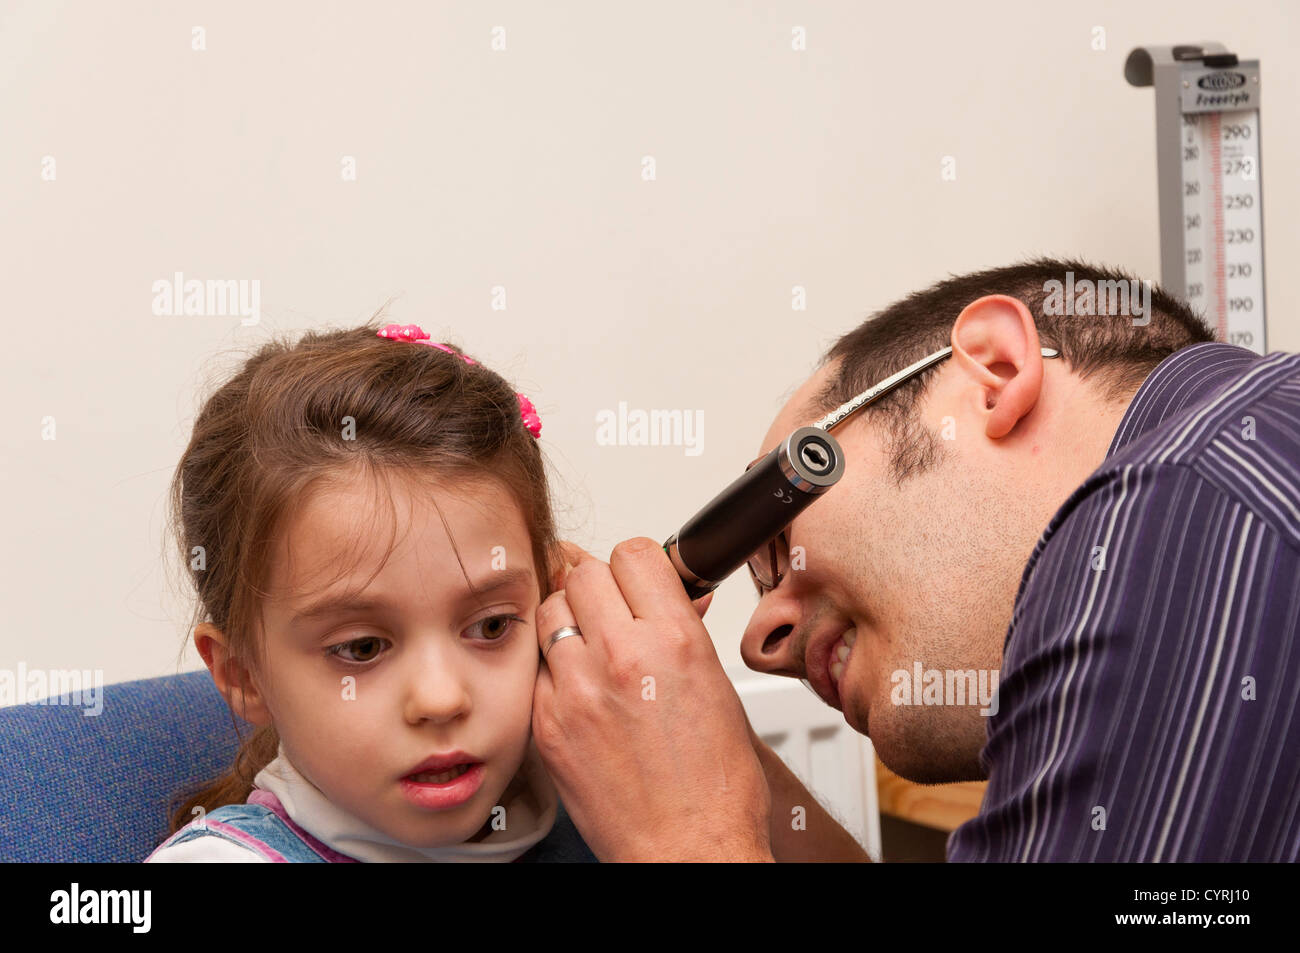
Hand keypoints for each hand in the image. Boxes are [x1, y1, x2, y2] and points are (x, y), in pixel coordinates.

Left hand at [533, 537, 772, 860]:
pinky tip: (578, 691)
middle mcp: (622, 657)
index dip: (634, 564)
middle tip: (611, 612)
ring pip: (550, 613)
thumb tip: (674, 593)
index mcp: (675, 641)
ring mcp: (577, 690)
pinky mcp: (547, 723)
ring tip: (591, 651)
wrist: (687, 849)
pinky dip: (553, 670)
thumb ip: (684, 630)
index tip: (635, 579)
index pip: (633, 554)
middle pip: (583, 573)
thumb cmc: (714, 786)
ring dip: (569, 622)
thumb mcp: (717, 688)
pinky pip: (536, 667)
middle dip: (598, 587)